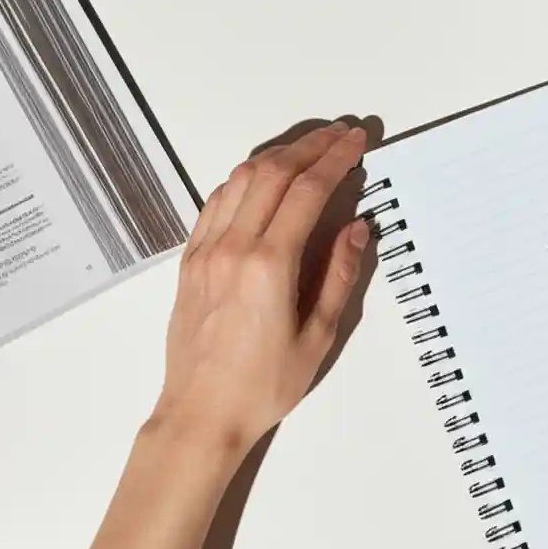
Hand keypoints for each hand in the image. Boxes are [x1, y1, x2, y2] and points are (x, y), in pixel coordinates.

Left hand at [156, 122, 369, 451]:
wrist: (201, 414)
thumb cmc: (264, 385)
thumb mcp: (318, 336)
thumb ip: (339, 275)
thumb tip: (357, 226)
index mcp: (269, 265)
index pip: (306, 191)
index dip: (335, 159)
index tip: (357, 141)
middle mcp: (232, 247)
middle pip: (272, 173)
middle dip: (310, 147)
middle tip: (340, 135)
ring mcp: (205, 250)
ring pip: (239, 180)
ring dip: (276, 156)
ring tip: (307, 149)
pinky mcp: (190, 260)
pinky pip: (215, 202)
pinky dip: (243, 179)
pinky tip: (262, 179)